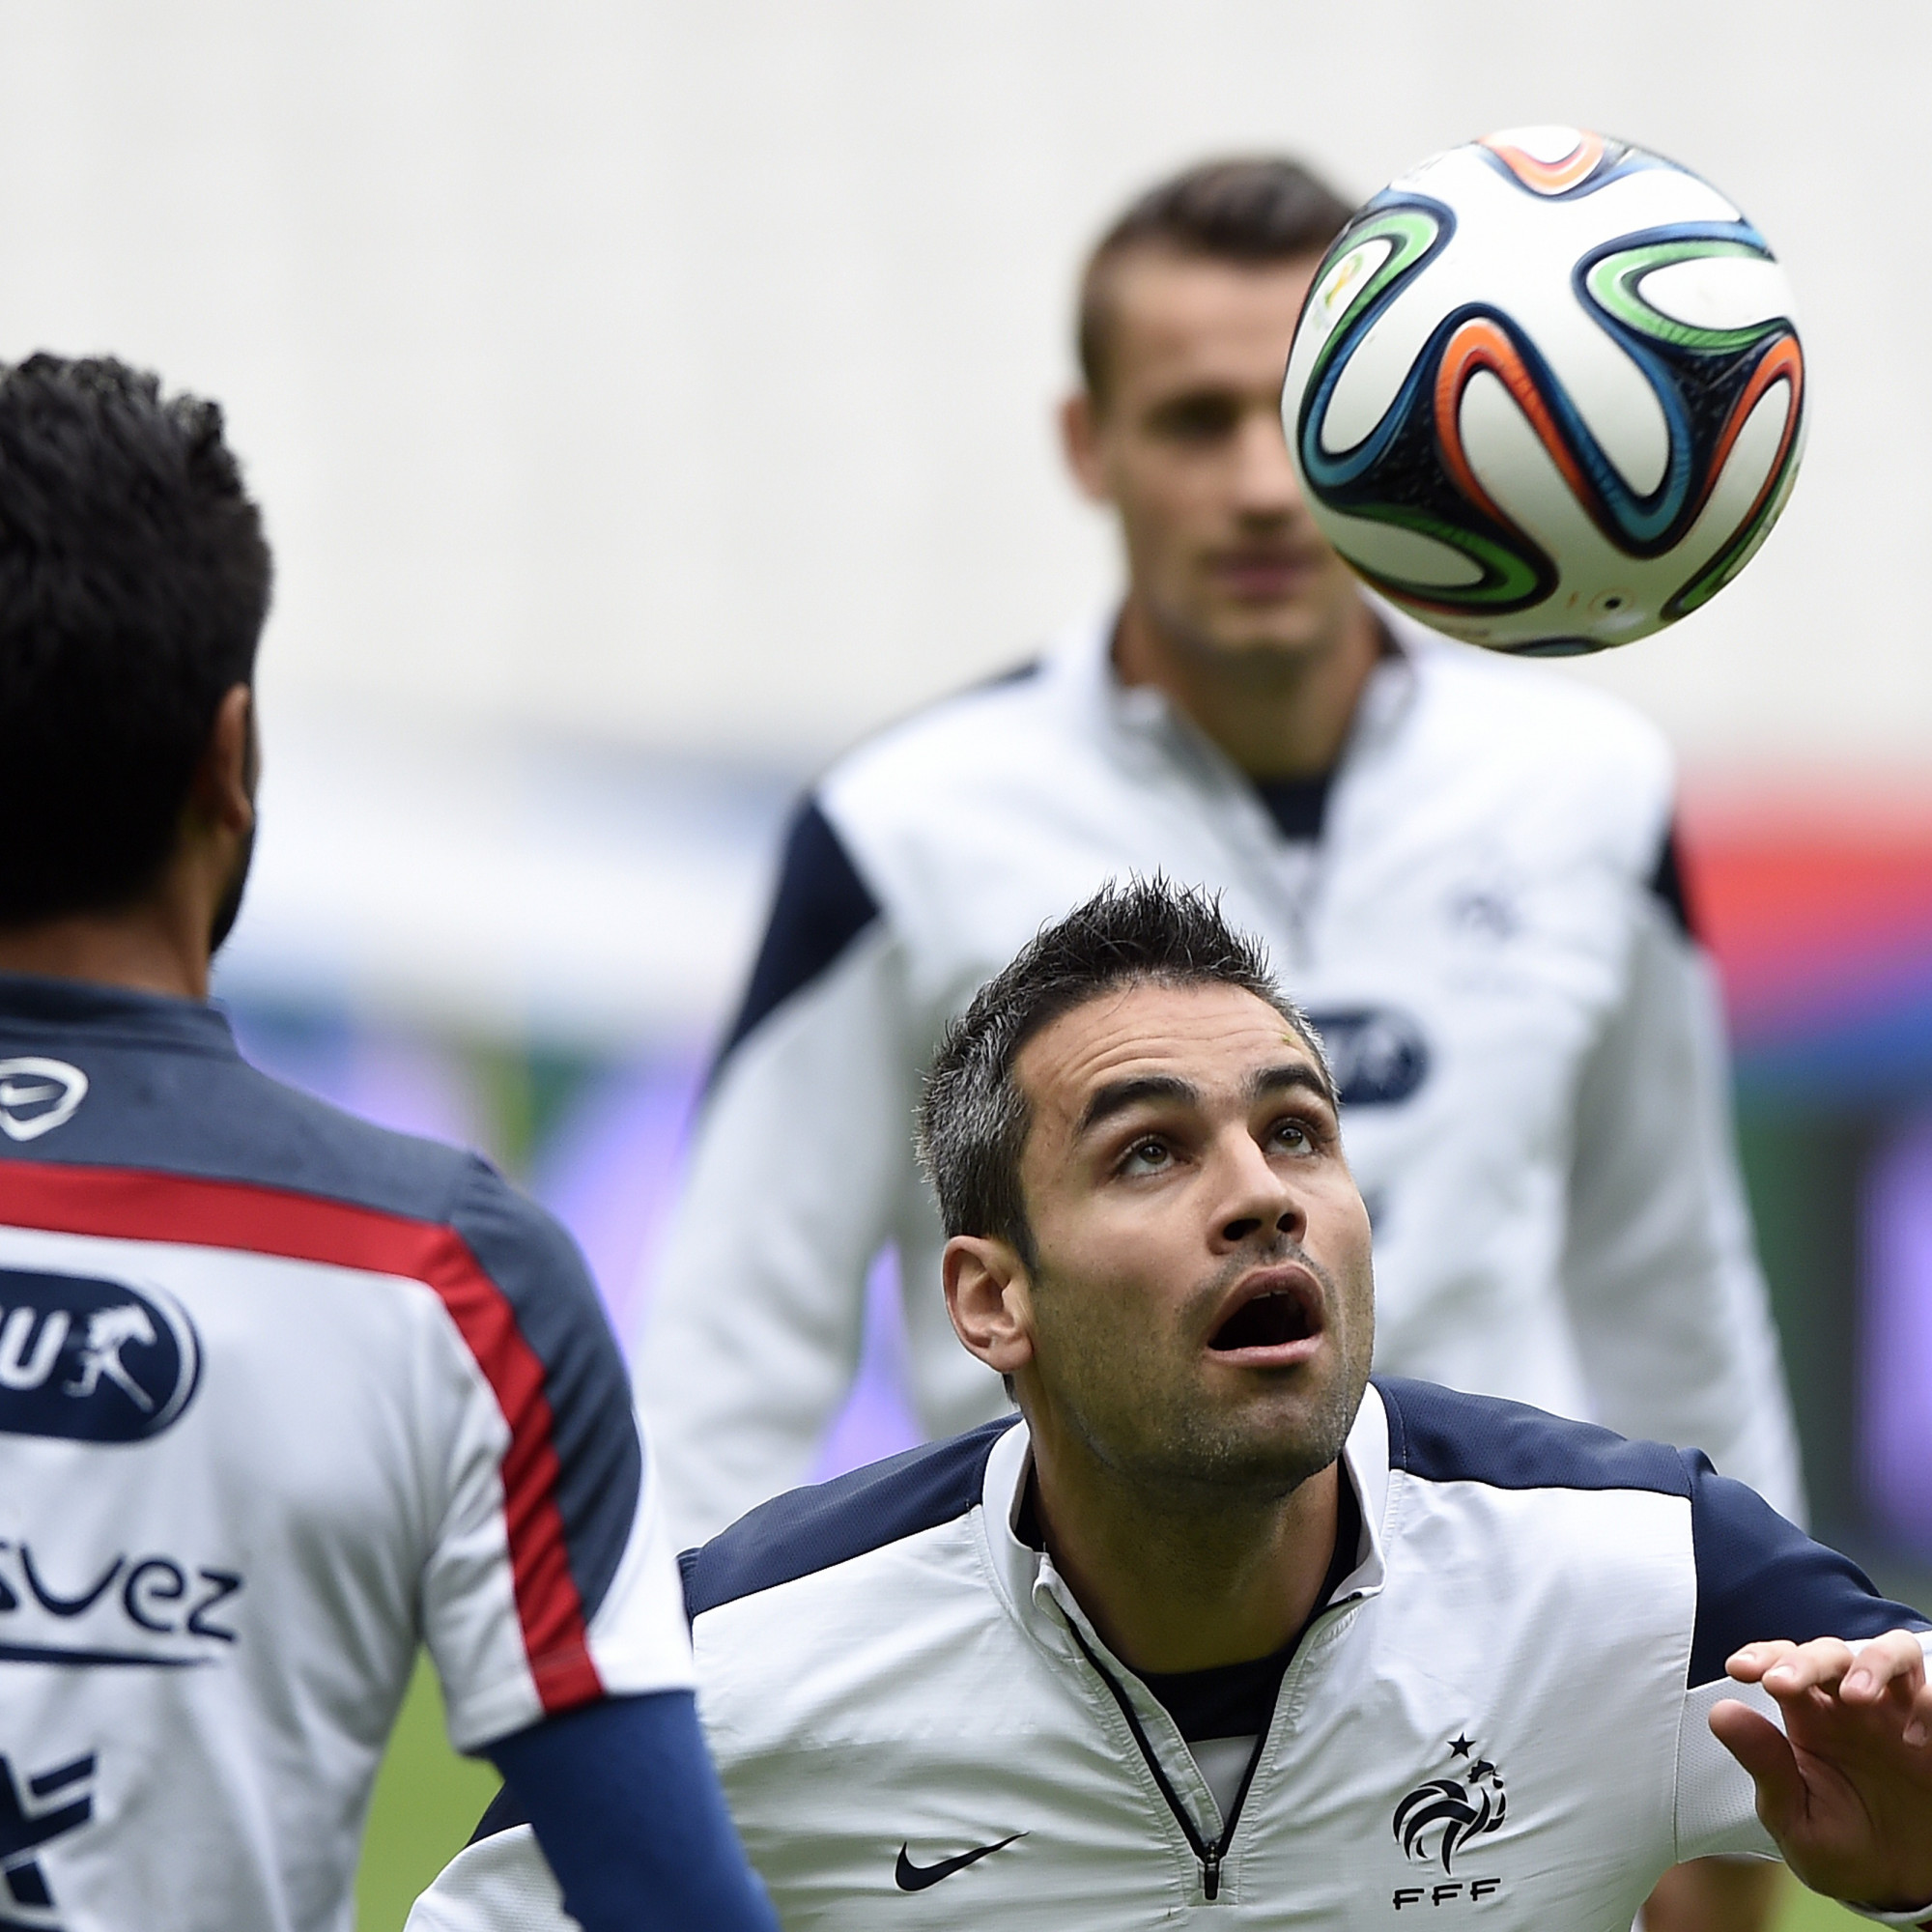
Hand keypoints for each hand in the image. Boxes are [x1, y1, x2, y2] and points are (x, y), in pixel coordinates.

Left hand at [1710, 1631, 1931, 1913]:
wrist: (1900, 1889)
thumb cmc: (1843, 1848)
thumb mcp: (1795, 1819)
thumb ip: (1765, 1766)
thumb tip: (1722, 1714)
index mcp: (1809, 1717)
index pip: (1782, 1665)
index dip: (1762, 1656)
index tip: (1739, 1670)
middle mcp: (1853, 1706)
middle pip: (1831, 1653)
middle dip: (1806, 1660)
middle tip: (1785, 1684)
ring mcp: (1901, 1716)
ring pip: (1891, 1654)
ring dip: (1872, 1663)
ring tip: (1857, 1695)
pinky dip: (1928, 1700)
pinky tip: (1914, 1736)